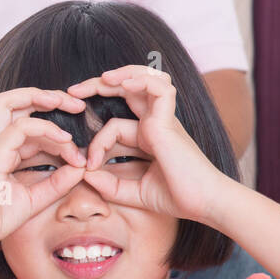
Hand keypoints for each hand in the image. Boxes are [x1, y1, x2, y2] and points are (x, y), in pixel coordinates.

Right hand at [0, 88, 86, 254]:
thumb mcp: (34, 199)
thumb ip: (57, 183)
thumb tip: (82, 168)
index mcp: (0, 150)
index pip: (27, 122)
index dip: (56, 129)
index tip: (80, 150)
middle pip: (13, 100)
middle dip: (46, 95)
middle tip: (77, 103)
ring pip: (9, 102)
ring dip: (42, 98)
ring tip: (71, 105)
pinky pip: (20, 128)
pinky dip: (46, 129)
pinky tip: (65, 140)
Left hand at [67, 65, 230, 222]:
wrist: (206, 204)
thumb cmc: (179, 198)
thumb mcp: (136, 194)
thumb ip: (110, 186)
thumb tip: (85, 175)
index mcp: (149, 137)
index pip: (114, 125)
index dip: (96, 142)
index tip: (86, 166)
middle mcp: (156, 124)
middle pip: (128, 90)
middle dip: (99, 85)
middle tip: (72, 91)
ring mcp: (164, 120)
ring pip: (147, 79)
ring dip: (123, 74)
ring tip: (102, 78)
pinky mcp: (170, 122)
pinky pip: (159, 89)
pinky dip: (142, 82)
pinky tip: (124, 85)